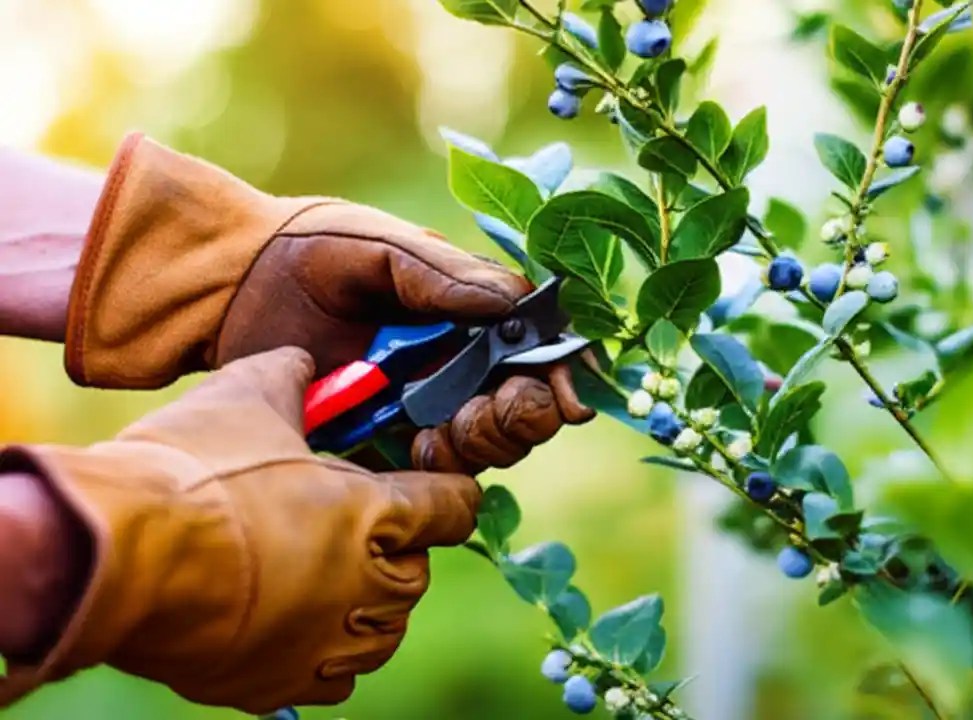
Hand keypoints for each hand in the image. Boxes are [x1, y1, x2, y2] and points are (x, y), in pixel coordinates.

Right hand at [0, 348, 480, 712]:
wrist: (111, 555)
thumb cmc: (186, 471)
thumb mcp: (244, 396)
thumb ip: (291, 377)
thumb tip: (304, 360)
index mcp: (373, 513)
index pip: (451, 507)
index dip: (448, 493)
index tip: (443, 492)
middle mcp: (363, 585)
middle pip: (415, 572)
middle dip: (396, 549)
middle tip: (357, 529)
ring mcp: (324, 641)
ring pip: (382, 631)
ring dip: (369, 607)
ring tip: (333, 581)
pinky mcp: (279, 683)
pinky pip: (332, 679)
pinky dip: (327, 656)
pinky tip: (302, 631)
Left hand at [64, 134, 594, 469]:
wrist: (228, 287)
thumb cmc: (310, 251)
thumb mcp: (382, 249)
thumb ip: (445, 276)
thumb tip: (513, 305)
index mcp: (470, 315)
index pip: (538, 350)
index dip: (561, 374)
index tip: (566, 394)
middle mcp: (458, 365)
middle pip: (526, 408)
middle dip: (526, 415)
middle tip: (497, 406)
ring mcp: (423, 408)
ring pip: (490, 446)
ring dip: (487, 441)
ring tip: (451, 424)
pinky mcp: (382, 446)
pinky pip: (435, 474)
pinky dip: (443, 467)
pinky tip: (420, 443)